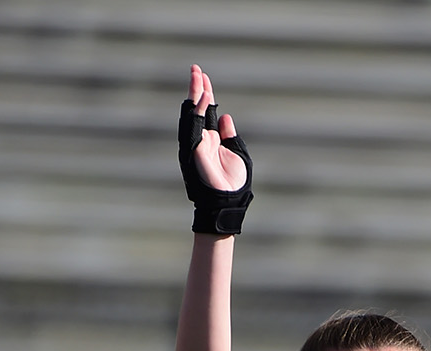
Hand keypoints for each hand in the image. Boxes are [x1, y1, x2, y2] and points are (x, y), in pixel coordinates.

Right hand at [186, 65, 246, 192]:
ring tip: (197, 75)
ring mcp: (197, 143)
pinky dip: (198, 111)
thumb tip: (225, 117)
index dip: (207, 94)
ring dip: (194, 94)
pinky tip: (204, 96)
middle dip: (197, 88)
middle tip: (196, 69)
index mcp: (213, 139)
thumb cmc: (235, 183)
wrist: (229, 202)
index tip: (205, 77)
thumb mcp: (238, 153)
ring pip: (192, 114)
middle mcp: (202, 139)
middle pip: (197, 108)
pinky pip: (194, 126)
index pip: (207, 111)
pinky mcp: (194, 150)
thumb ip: (230, 136)